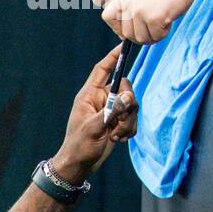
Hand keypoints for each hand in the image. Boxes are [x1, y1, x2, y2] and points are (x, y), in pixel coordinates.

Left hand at [52, 46, 139, 183]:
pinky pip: (133, 119)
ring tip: (116, 136)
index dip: (114, 57)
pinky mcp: (117, 122)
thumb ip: (113, 111)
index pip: (103, 69)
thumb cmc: (79, 146)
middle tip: (119, 123)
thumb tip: (130, 97)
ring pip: (132, 106)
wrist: (79, 166)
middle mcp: (101, 100)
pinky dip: (129, 129)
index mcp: (89, 95)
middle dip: (128, 106)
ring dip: (128, 122)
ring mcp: (110, 111)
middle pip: (125, 88)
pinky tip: (118, 140)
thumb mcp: (95, 127)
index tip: (126, 45)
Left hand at [102, 0, 193, 43]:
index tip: (127, 28)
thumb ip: (129, 11)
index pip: (107, 17)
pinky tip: (169, 19)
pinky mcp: (153, 18)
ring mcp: (140, 11)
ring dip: (153, 35)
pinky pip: (156, 37)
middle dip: (141, 35)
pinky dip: (164, 32)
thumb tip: (122, 36)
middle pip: (127, 34)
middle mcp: (128, 4)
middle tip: (153, 26)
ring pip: (141, 39)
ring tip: (162, 22)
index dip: (116, 26)